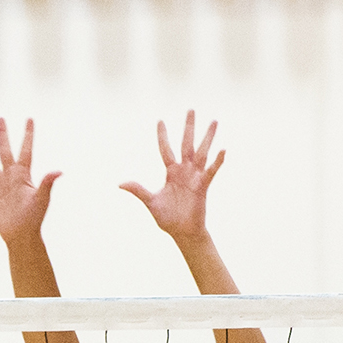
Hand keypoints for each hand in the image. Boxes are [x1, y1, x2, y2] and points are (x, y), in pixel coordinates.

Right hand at [0, 118, 60, 246]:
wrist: (21, 235)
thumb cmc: (34, 218)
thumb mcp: (41, 198)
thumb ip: (47, 183)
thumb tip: (59, 171)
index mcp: (23, 174)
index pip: (26, 150)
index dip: (28, 134)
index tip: (29, 118)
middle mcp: (11, 176)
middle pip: (5, 150)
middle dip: (3, 135)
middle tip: (0, 118)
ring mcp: (0, 185)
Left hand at [121, 111, 225, 241]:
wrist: (182, 232)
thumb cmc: (168, 218)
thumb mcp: (150, 202)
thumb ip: (138, 190)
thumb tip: (120, 183)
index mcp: (171, 172)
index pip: (165, 149)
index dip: (162, 136)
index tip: (160, 120)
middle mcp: (184, 170)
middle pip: (186, 144)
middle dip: (188, 127)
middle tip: (191, 109)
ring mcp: (195, 177)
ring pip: (202, 152)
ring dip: (208, 137)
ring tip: (214, 121)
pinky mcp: (203, 186)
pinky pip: (211, 171)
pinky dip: (217, 161)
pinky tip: (222, 150)